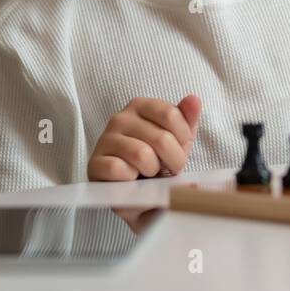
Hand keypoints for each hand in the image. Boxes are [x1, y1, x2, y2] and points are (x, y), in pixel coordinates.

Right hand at [87, 95, 202, 180]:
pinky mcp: (95, 163)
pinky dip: (130, 179)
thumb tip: (194, 99)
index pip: (171, 115)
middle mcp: (120, 118)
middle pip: (161, 138)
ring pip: (141, 154)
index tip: (179, 150)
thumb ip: (187, 119)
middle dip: (173, 161)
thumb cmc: (157, 160)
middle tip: (168, 168)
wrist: (135, 190)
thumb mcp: (177, 140)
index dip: (182, 139)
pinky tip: (130, 179)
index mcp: (141, 106)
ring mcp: (105, 139)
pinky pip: (118, 169)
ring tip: (148, 173)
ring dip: (152, 171)